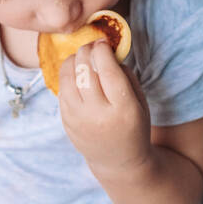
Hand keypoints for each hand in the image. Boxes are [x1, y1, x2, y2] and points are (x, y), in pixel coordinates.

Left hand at [58, 39, 151, 174]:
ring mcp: (78, 119)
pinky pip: (62, 91)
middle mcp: (98, 114)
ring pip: (68, 79)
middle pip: (84, 71)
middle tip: (91, 46)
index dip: (102, 50)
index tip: (103, 42)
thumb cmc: (134, 126)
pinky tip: (75, 72)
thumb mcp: (140, 102)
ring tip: (81, 56)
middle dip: (86, 51)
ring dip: (73, 61)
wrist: (118, 161)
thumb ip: (126, 76)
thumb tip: (106, 51)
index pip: (107, 70)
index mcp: (123, 108)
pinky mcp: (66, 122)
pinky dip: (67, 76)